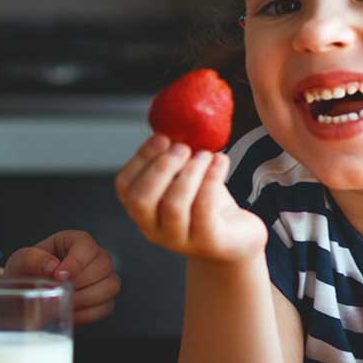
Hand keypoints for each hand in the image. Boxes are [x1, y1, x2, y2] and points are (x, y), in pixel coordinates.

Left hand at [3, 230, 120, 323]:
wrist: (26, 296)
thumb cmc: (26, 274)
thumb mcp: (20, 261)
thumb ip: (32, 259)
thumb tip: (52, 266)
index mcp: (73, 241)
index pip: (87, 245)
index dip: (76, 262)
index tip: (59, 276)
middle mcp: (93, 257)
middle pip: (104, 265)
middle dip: (80, 283)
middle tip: (60, 291)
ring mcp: (102, 278)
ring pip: (110, 286)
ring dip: (86, 298)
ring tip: (65, 302)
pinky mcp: (103, 299)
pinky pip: (106, 307)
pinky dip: (88, 314)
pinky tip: (70, 312)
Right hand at [116, 135, 265, 263]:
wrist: (238, 237)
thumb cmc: (206, 203)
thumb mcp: (185, 179)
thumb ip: (175, 158)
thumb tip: (174, 119)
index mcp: (143, 211)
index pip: (125, 186)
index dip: (141, 158)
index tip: (162, 136)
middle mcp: (154, 229)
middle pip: (141, 200)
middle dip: (161, 167)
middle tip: (183, 147)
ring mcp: (180, 240)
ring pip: (173, 205)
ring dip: (190, 172)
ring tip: (206, 154)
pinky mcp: (208, 242)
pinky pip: (204, 210)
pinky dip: (211, 179)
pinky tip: (221, 161)